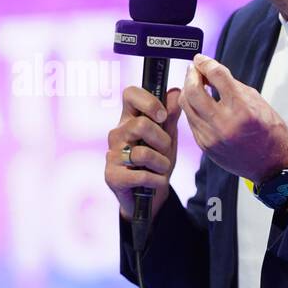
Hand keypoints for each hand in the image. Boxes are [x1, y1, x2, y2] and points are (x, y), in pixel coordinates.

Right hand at [105, 85, 182, 220]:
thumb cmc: (157, 161)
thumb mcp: (168, 136)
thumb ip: (171, 115)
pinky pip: (141, 175)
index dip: (148, 101)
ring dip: (162, 164)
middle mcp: (117, 133)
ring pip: (143, 153)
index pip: (130, 94)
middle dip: (162, 140)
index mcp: (129, 119)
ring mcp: (112, 155)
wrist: (150, 195)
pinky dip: (156, 181)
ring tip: (161, 169)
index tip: (162, 116)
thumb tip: (176, 91)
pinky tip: (155, 182)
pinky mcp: (112, 176)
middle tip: (165, 150)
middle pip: (141, 124)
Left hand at [180, 53, 287, 183]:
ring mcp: (211, 137)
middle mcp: (224, 124)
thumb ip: (231, 85)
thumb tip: (210, 72)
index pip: (216, 76)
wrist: (272, 164)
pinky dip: (193, 108)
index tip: (201, 58)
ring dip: (188, 90)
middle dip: (191, 74)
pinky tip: (199, 102)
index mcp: (242, 109)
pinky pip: (191, 121)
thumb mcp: (257, 101)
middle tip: (194, 69)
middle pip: (193, 90)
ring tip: (195, 83)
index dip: (206, 62)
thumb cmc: (269, 132)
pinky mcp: (204, 146)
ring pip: (187, 106)